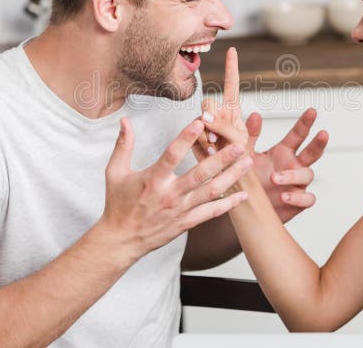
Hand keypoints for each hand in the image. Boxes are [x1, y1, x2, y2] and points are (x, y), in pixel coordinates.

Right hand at [100, 116, 251, 259]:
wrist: (121, 240)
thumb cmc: (119, 204)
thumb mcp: (115, 172)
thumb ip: (123, 145)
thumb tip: (124, 121)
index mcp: (152, 180)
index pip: (171, 155)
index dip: (186, 138)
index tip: (200, 122)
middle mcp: (169, 194)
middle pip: (200, 174)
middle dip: (222, 158)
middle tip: (238, 144)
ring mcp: (179, 210)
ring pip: (210, 192)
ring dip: (231, 177)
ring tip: (247, 162)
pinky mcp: (186, 223)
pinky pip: (211, 213)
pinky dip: (228, 204)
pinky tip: (242, 195)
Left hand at [244, 108, 328, 221]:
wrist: (247, 207)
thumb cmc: (250, 178)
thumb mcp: (247, 155)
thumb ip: (250, 136)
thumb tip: (255, 114)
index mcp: (283, 152)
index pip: (298, 135)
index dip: (305, 123)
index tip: (312, 111)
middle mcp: (294, 166)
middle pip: (313, 152)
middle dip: (319, 142)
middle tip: (323, 133)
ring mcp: (298, 184)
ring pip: (307, 175)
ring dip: (292, 175)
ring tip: (274, 178)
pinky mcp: (298, 202)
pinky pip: (307, 199)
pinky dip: (297, 197)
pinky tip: (285, 196)